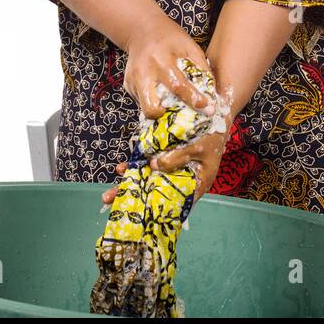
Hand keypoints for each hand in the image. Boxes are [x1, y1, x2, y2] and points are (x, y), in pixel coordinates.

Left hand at [101, 79, 236, 206]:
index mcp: (198, 182)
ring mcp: (174, 168)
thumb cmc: (211, 132)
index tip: (138, 211)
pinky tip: (121, 167)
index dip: (157, 207)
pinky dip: (136, 166)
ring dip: (131, 184)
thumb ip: (178, 156)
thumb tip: (155, 165)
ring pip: (151, 180)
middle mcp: (184, 179)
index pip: (177, 201)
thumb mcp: (198, 145)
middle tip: (112, 202)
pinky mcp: (166, 157)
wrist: (214, 111)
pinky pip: (149, 165)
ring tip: (109, 194)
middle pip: (159, 193)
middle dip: (136, 197)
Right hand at [119, 17, 214, 119]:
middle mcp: (144, 72)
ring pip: (145, 108)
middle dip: (166, 116)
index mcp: (161, 60)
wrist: (142, 29)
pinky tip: (161, 93)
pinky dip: (154, 102)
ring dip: (160, 111)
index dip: (193, 99)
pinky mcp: (128, 85)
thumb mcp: (189, 46)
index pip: (178, 85)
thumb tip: (212, 92)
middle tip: (182, 113)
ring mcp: (133, 80)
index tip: (207, 108)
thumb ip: (201, 68)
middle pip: (151, 106)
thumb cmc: (170, 38)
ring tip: (172, 105)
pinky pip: (142, 102)